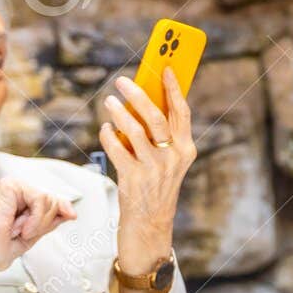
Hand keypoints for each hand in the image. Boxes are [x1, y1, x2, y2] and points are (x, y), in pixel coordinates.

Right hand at [0, 177, 77, 273]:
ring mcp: (14, 188)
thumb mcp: (29, 237)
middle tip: (24, 234)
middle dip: (45, 223)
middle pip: (53, 201)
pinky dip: (35, 218)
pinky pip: (40, 199)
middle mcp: (17, 194)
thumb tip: (69, 213)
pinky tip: (22, 228)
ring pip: (49, 202)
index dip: (63, 208)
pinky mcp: (11, 185)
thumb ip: (47, 223)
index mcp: (19, 206)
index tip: (72, 217)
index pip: (51, 202)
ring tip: (19, 232)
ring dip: (38, 224)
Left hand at [99, 69, 196, 275]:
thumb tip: (143, 98)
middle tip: (122, 81)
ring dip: (118, 112)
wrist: (150, 226)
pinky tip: (105, 128)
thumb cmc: (156, 186)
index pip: (182, 112)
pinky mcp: (133, 179)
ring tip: (109, 102)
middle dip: (138, 94)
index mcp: (186, 150)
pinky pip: (117, 148)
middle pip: (156, 116)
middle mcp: (173, 158)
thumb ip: (161, 134)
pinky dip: (108, 134)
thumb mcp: (168, 161)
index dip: (173, 87)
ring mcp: (154, 170)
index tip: (164, 66)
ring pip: (134, 130)